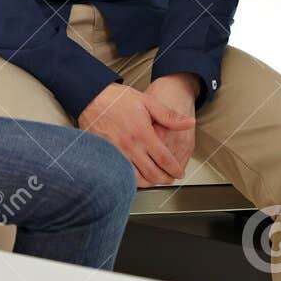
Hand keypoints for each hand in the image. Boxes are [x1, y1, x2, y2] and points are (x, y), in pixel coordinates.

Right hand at [78, 82, 195, 186]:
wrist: (91, 98)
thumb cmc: (117, 99)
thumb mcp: (147, 102)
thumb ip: (169, 116)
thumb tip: (189, 122)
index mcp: (142, 133)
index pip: (164, 159)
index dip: (174, 169)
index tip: (179, 173)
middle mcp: (130, 146)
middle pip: (152, 174)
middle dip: (165, 179)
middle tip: (170, 178)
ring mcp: (116, 154)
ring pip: (136, 179)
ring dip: (149, 182)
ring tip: (156, 179)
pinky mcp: (106, 157)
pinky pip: (121, 175)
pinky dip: (132, 179)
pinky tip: (137, 177)